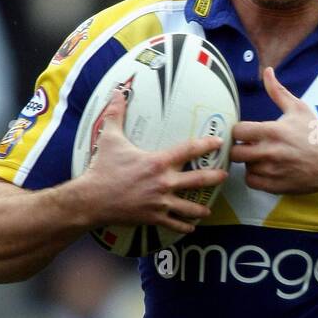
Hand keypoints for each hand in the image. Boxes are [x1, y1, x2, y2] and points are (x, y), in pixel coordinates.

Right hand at [83, 89, 228, 233]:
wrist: (92, 199)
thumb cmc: (102, 168)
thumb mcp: (109, 138)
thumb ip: (116, 114)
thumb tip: (117, 91)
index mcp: (158, 162)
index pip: (189, 150)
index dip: (206, 144)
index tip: (218, 142)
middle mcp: (164, 183)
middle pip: (198, 180)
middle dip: (215, 177)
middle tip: (224, 176)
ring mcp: (160, 202)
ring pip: (190, 208)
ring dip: (201, 209)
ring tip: (208, 210)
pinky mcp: (154, 217)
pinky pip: (174, 224)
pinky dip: (184, 226)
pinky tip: (191, 227)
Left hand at [230, 68, 317, 193]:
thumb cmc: (316, 136)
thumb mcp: (299, 109)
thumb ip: (278, 92)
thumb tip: (268, 72)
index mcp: (272, 131)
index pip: (237, 132)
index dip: (239, 131)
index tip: (246, 132)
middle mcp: (269, 152)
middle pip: (234, 152)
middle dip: (239, 148)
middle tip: (249, 146)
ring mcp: (271, 171)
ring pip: (243, 167)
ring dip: (249, 162)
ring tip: (261, 157)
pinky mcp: (274, 186)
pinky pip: (251, 182)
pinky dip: (254, 176)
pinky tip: (264, 169)